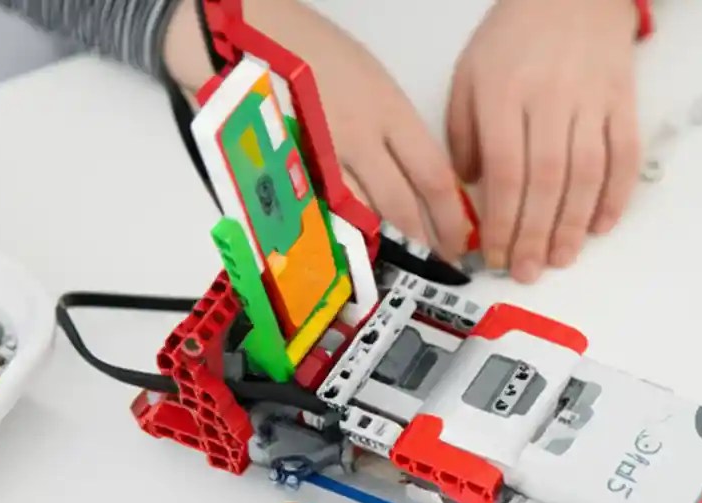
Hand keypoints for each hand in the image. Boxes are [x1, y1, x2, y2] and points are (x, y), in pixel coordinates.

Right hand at [165, 0, 472, 254]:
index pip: (434, 176)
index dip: (451, 217)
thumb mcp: (365, 78)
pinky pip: (316, 218)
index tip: (459, 238)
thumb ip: (391, 128)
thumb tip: (414, 174)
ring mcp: (316, 158)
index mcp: (385, 108)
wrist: (241, 35)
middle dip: (424, 243)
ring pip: (360, 220)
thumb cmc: (301, 48)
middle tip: (434, 264)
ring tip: (396, 268)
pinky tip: (346, 253)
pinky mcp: (282, 172)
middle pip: (402, 206)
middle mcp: (357, 136)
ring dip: (382, 249)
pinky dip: (335, 240)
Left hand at [446, 0, 642, 282]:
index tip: (496, 254)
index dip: (502, 222)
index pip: (505, 172)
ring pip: (586, 175)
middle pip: (545, 182)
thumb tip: (473, 186)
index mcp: (504, 94)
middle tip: (528, 271)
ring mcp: (591, 101)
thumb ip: (463, 130)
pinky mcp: (623, 102)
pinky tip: (602, 225)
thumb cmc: (515, 36)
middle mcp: (550, 100)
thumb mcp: (470, 73)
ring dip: (573, 225)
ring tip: (561, 258)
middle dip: (534, 235)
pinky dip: (616, 195)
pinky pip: (624, 156)